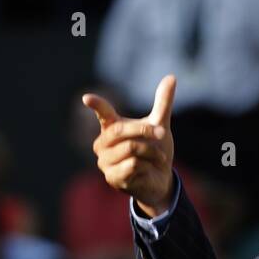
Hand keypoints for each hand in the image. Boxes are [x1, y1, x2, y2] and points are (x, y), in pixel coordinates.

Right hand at [83, 75, 176, 215]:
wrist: (160, 180)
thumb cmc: (155, 152)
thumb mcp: (160, 126)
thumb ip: (163, 103)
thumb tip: (171, 77)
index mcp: (112, 128)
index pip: (103, 113)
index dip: (97, 105)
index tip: (87, 98)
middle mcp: (103, 143)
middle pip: (121, 130)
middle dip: (145, 130)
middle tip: (161, 133)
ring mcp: (105, 161)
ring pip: (131, 148)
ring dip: (151, 152)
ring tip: (158, 158)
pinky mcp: (112, 177)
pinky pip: (134, 165)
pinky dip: (148, 166)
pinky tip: (148, 170)